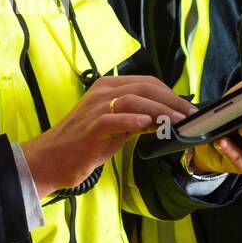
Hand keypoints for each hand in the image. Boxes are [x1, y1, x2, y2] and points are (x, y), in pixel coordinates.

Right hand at [21, 75, 192, 198]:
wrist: (50, 160)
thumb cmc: (83, 145)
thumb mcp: (115, 127)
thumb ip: (137, 119)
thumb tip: (165, 118)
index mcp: (108, 88)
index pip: (147, 83)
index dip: (171, 95)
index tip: (188, 109)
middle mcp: (102, 92)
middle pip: (145, 88)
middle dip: (172, 101)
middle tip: (191, 117)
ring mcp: (94, 109)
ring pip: (133, 99)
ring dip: (160, 110)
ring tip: (178, 122)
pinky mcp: (89, 128)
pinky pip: (113, 119)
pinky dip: (132, 120)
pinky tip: (148, 124)